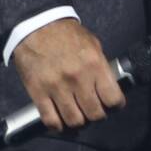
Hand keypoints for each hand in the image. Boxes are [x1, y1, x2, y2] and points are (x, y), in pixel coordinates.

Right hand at [11, 18, 126, 131]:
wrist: (35, 25)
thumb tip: (109, 87)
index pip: (113, 98)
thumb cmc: (65, 34)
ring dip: (78, 121)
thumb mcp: (92, 44)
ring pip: (75, 121)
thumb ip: (101, 67)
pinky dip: (58, 126)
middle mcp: (77, 78)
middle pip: (95, 114)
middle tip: (93, 109)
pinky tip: (60, 120)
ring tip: (77, 114)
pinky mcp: (38, 92)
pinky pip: (51, 121)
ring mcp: (57, 87)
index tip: (112, 105)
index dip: (115, 105)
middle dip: (97, 115)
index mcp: (94, 64)